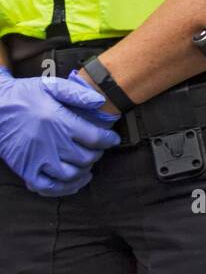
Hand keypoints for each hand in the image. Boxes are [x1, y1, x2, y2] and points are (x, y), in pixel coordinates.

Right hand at [0, 68, 120, 196]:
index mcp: (58, 121)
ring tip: (87, 163)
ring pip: (70, 175)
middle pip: (85, 158)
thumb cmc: (25, 95)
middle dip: (97, 154)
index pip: (95, 138)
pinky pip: (48, 187)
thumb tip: (101, 102)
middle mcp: (49, 142)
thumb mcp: (50, 86)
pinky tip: (75, 181)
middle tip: (97, 149)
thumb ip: (77, 93)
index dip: (109, 140)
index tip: (113, 139)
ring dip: (84, 171)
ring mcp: (37, 159)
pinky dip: (65, 188)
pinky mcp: (25, 169)